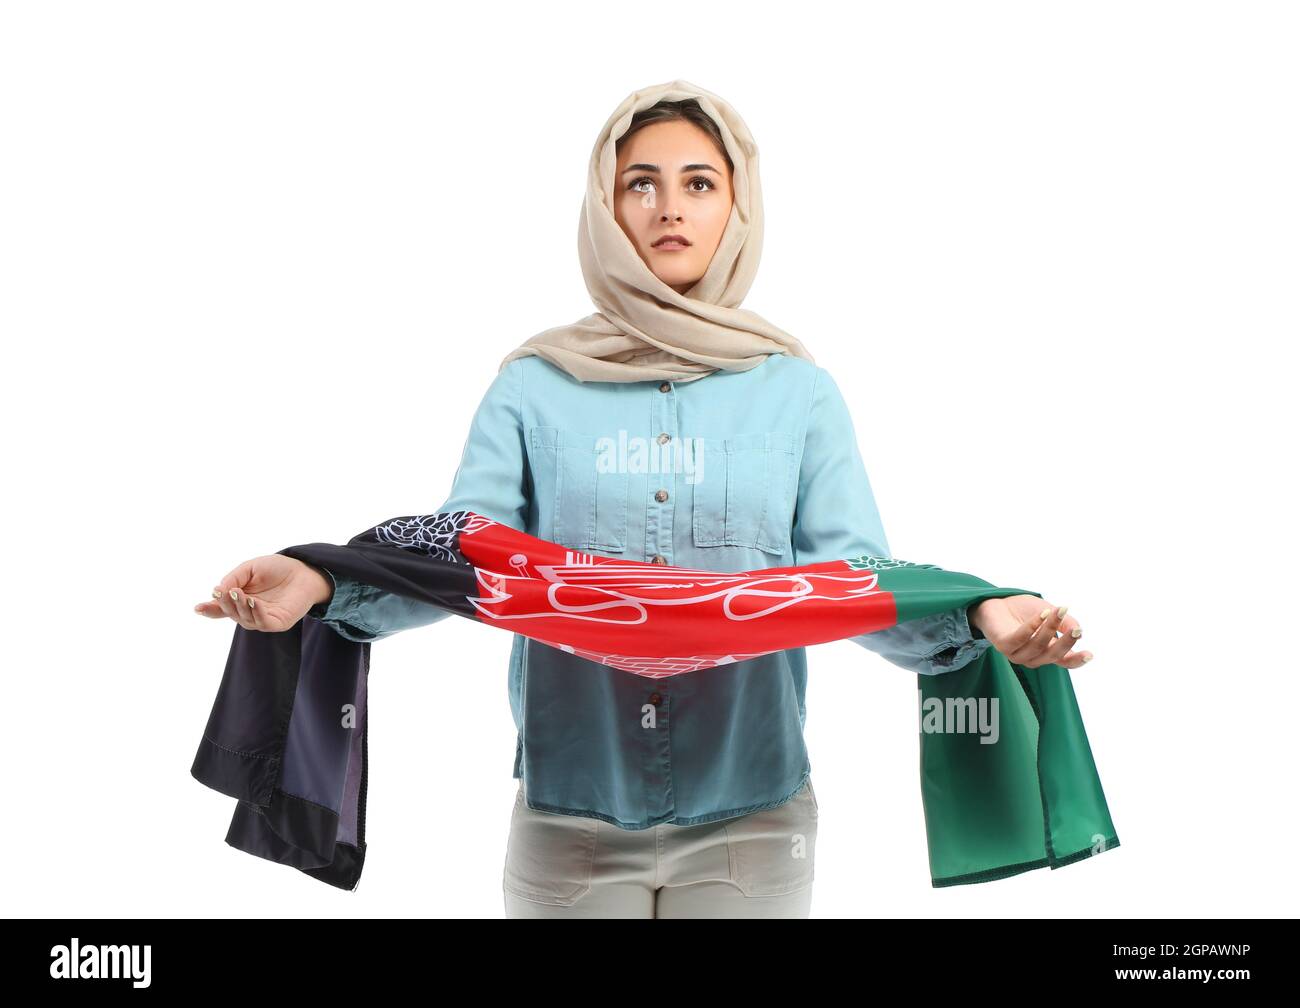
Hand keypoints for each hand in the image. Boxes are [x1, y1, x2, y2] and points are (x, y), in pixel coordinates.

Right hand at [193, 555, 332, 632]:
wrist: (305, 569)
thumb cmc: (277, 569)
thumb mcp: (250, 568)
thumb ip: (234, 578)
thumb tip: (217, 591)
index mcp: (241, 600)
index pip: (222, 608)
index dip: (210, 609)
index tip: (197, 608)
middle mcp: (250, 612)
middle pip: (232, 613)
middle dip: (226, 603)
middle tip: (224, 591)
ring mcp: (264, 619)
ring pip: (245, 619)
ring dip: (240, 607)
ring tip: (239, 593)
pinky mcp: (278, 622)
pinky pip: (264, 623)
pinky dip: (256, 613)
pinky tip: (253, 602)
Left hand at [968, 595, 1092, 668]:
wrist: (995, 602)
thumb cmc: (1023, 611)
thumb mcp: (1049, 612)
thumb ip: (1064, 621)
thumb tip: (1079, 631)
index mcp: (1046, 652)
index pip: (1064, 661)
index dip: (1077, 660)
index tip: (1090, 654)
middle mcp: (1032, 657)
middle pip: (1052, 655)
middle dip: (1066, 643)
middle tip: (1077, 630)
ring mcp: (1016, 653)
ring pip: (1037, 646)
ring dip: (1050, 628)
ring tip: (1058, 611)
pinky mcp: (1002, 645)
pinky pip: (1019, 638)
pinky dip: (1032, 626)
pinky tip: (1042, 614)